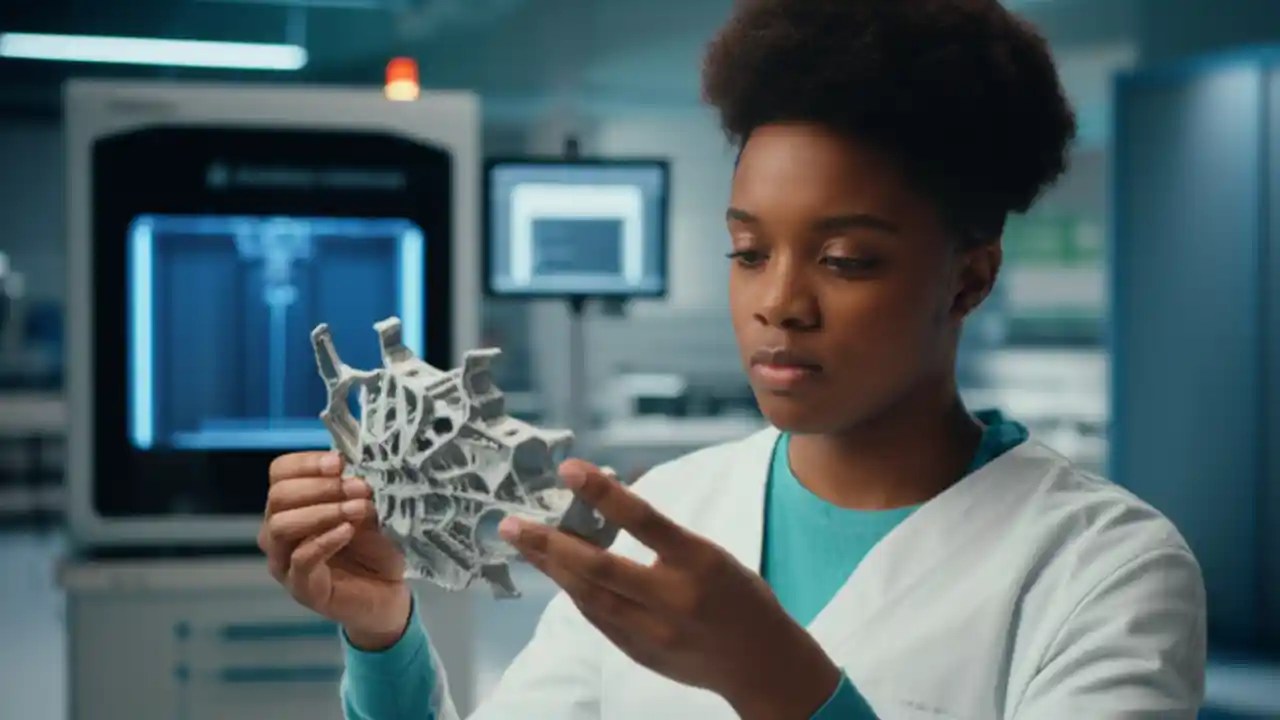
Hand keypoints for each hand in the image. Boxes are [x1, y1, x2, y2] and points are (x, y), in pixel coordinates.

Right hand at [258, 451, 410, 650]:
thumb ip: (356, 489)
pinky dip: (324, 540)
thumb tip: (354, 469)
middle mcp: (278, 530)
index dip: (307, 463)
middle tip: (357, 488)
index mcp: (291, 505)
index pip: (280, 472)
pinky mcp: (301, 588)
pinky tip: (347, 531)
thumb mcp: (368, 509)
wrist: (389, 592)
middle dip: (319, 487)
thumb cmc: (373, 546)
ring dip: (321, 512)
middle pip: (278, 496)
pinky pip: (300, 559)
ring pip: (281, 526)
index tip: (339, 463)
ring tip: (356, 509)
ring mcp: (285, 562)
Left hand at [502, 460, 842, 719]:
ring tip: (522, 544)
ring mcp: (653, 631)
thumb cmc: (739, 598)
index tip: (569, 468)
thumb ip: (663, 539)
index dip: (604, 492)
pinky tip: (555, 573)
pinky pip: (597, 617)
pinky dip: (574, 592)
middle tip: (511, 523)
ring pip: (588, 596)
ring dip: (551, 568)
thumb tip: (609, 504)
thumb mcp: (711, 555)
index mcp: (697, 562)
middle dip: (550, 544)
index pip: (644, 519)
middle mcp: (672, 598)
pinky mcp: (640, 653)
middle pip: (599, 568)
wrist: (762, 664)